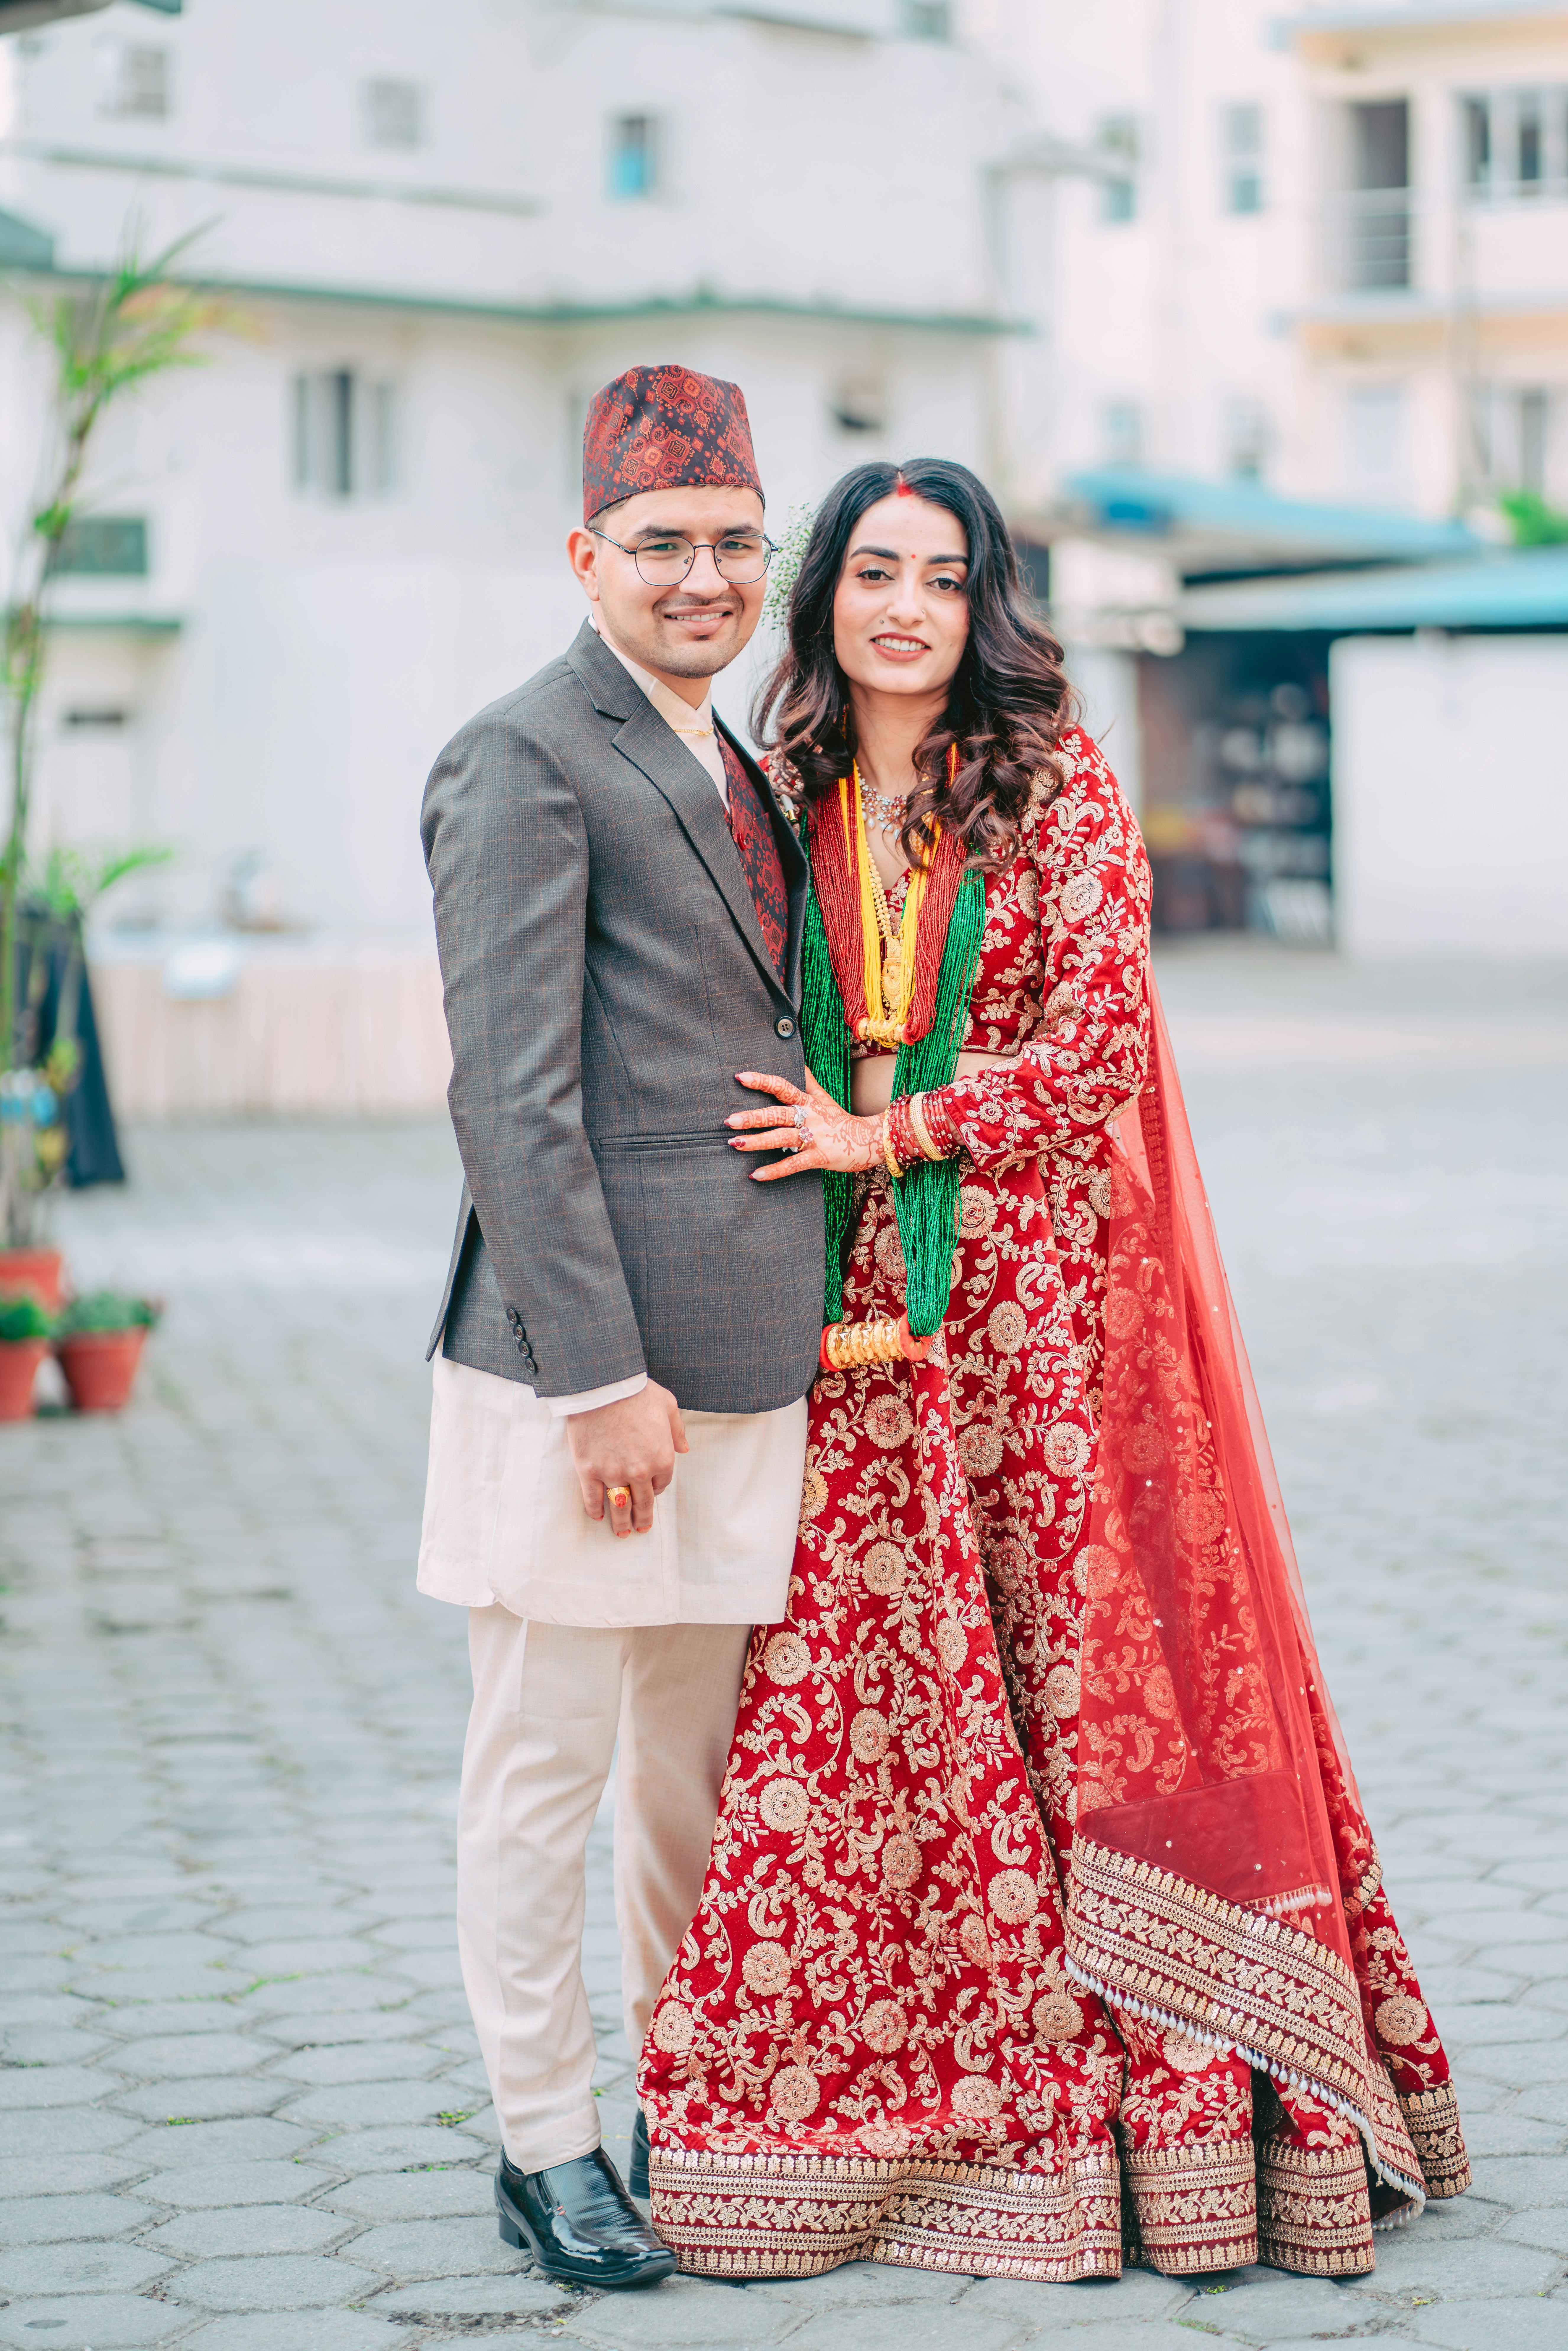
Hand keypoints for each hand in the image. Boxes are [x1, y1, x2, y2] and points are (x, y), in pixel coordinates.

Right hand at [566, 1381, 688, 1537]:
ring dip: (621, 1522)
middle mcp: (640, 1472)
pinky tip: (598, 1516)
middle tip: (641, 1529)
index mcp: (662, 1458)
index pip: (661, 1484)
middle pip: (643, 1502)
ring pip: (619, 1506)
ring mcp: (613, 1473)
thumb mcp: (668, 1406)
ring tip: (622, 1533)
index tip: (651, 1491)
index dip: (656, 1488)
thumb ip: (677, 1431)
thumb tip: (684, 1449)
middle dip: (642, 1518)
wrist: (603, 1386)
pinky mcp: (589, 1470)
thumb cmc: (637, 1392)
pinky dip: (595, 1510)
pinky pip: (592, 1498)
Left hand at [726, 1068, 881, 1179]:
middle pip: (778, 1114)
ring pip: (782, 1138)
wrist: (868, 1140)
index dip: (762, 1081)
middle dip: (753, 1117)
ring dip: (757, 1142)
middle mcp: (809, 1117)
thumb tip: (798, 1062)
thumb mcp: (824, 1097)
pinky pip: (793, 1164)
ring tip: (735, 1143)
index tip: (740, 1077)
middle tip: (729, 1120)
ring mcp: (814, 1138)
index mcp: (807, 1101)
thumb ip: (808, 1081)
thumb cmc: (839, 1119)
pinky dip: (775, 1170)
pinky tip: (755, 1175)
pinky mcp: (819, 1157)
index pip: (782, 1086)